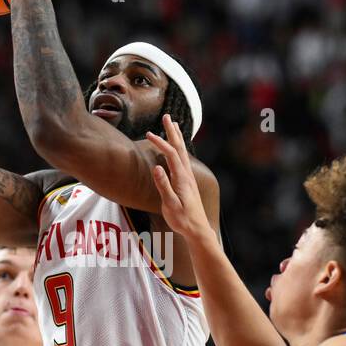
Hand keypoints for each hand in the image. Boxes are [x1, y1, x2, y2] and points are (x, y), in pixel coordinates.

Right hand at [147, 115, 213, 242]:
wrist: (197, 229)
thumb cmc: (182, 219)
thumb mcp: (170, 205)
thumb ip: (163, 186)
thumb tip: (156, 167)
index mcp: (182, 178)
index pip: (170, 154)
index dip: (160, 142)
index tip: (148, 134)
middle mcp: (187, 175)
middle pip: (179, 147)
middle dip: (172, 131)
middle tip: (166, 116)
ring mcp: (188, 177)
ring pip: (183, 152)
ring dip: (177, 137)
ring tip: (173, 125)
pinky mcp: (188, 182)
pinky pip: (183, 159)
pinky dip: (179, 148)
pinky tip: (177, 148)